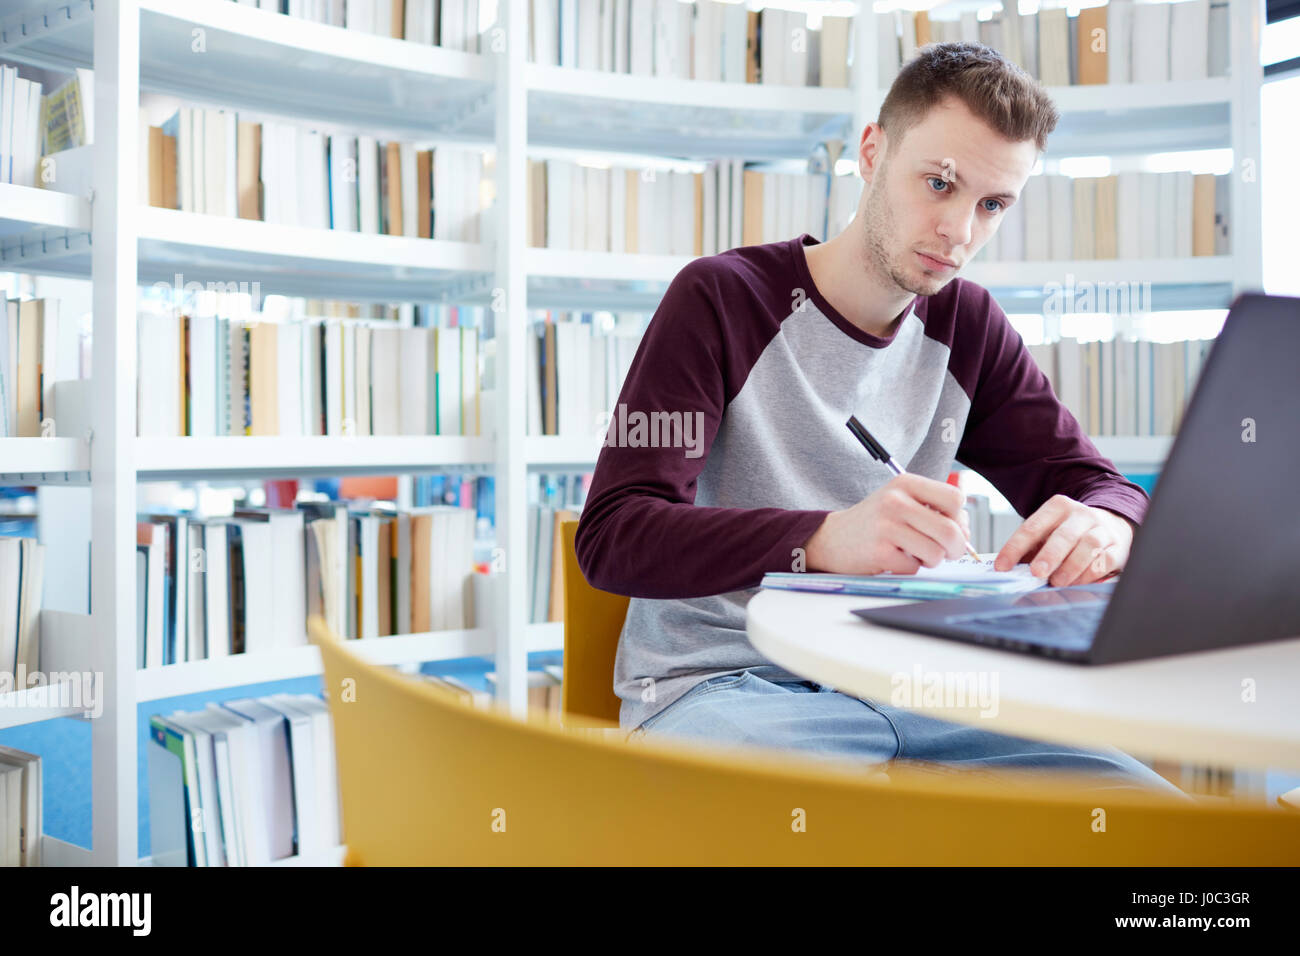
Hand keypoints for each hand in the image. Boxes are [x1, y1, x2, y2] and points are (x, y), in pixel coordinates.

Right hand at [804, 473, 970, 574]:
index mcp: (905, 483)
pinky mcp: (879, 552)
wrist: (832, 538)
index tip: (950, 525)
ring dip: (933, 560)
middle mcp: (895, 501)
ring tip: (917, 554)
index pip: (955, 499)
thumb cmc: (876, 521)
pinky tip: (896, 558)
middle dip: (956, 548)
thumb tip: (966, 530)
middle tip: (949, 552)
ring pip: (936, 553)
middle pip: (950, 530)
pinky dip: (910, 568)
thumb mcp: (902, 502)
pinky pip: (914, 568)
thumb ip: (936, 509)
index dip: (959, 517)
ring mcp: (886, 527)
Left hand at [993, 495, 1135, 585]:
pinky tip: (1078, 582)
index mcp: (1058, 507)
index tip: (1002, 566)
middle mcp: (1081, 515)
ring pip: (1088, 546)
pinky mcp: (1118, 547)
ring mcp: (1102, 530)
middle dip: (1049, 555)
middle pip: (1064, 535)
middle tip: (1036, 573)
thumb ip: (1031, 549)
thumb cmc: (1071, 533)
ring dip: (1071, 567)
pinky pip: (1105, 560)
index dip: (1015, 548)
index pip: (1032, 527)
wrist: (1112, 523)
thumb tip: (1010, 571)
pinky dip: (1090, 574)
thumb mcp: (1048, 532)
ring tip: (1057, 582)